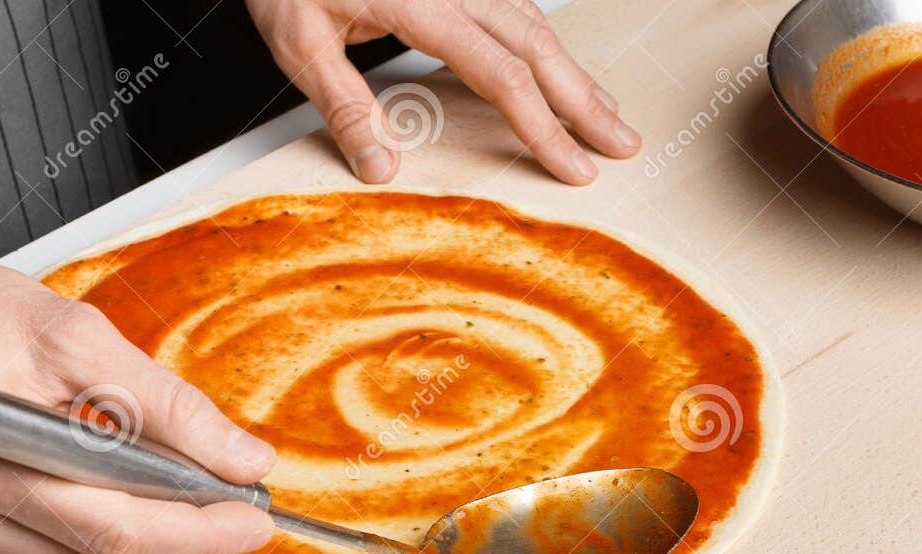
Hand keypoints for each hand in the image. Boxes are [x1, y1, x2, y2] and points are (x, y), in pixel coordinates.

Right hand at [0, 242, 277, 553]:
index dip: (196, 531)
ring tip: (140, 477)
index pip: (116, 523)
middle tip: (232, 508)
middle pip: (100, 553)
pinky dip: (72, 533)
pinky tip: (68, 485)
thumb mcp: (77, 336)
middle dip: (179, 534)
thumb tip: (243, 461)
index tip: (255, 519)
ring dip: (124, 532)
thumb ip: (168, 406)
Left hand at [246, 0, 638, 184]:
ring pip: (536, 24)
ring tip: (606, 117)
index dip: (541, 126)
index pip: (500, 73)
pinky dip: (547, 48)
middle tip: (624, 146)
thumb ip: (343, 104)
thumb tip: (381, 168)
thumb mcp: (297, 41)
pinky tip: (563, 74)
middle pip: (538, 46)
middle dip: (585, 102)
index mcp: (419, 1)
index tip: (571, 167)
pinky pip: (516, 10)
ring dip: (575, 75)